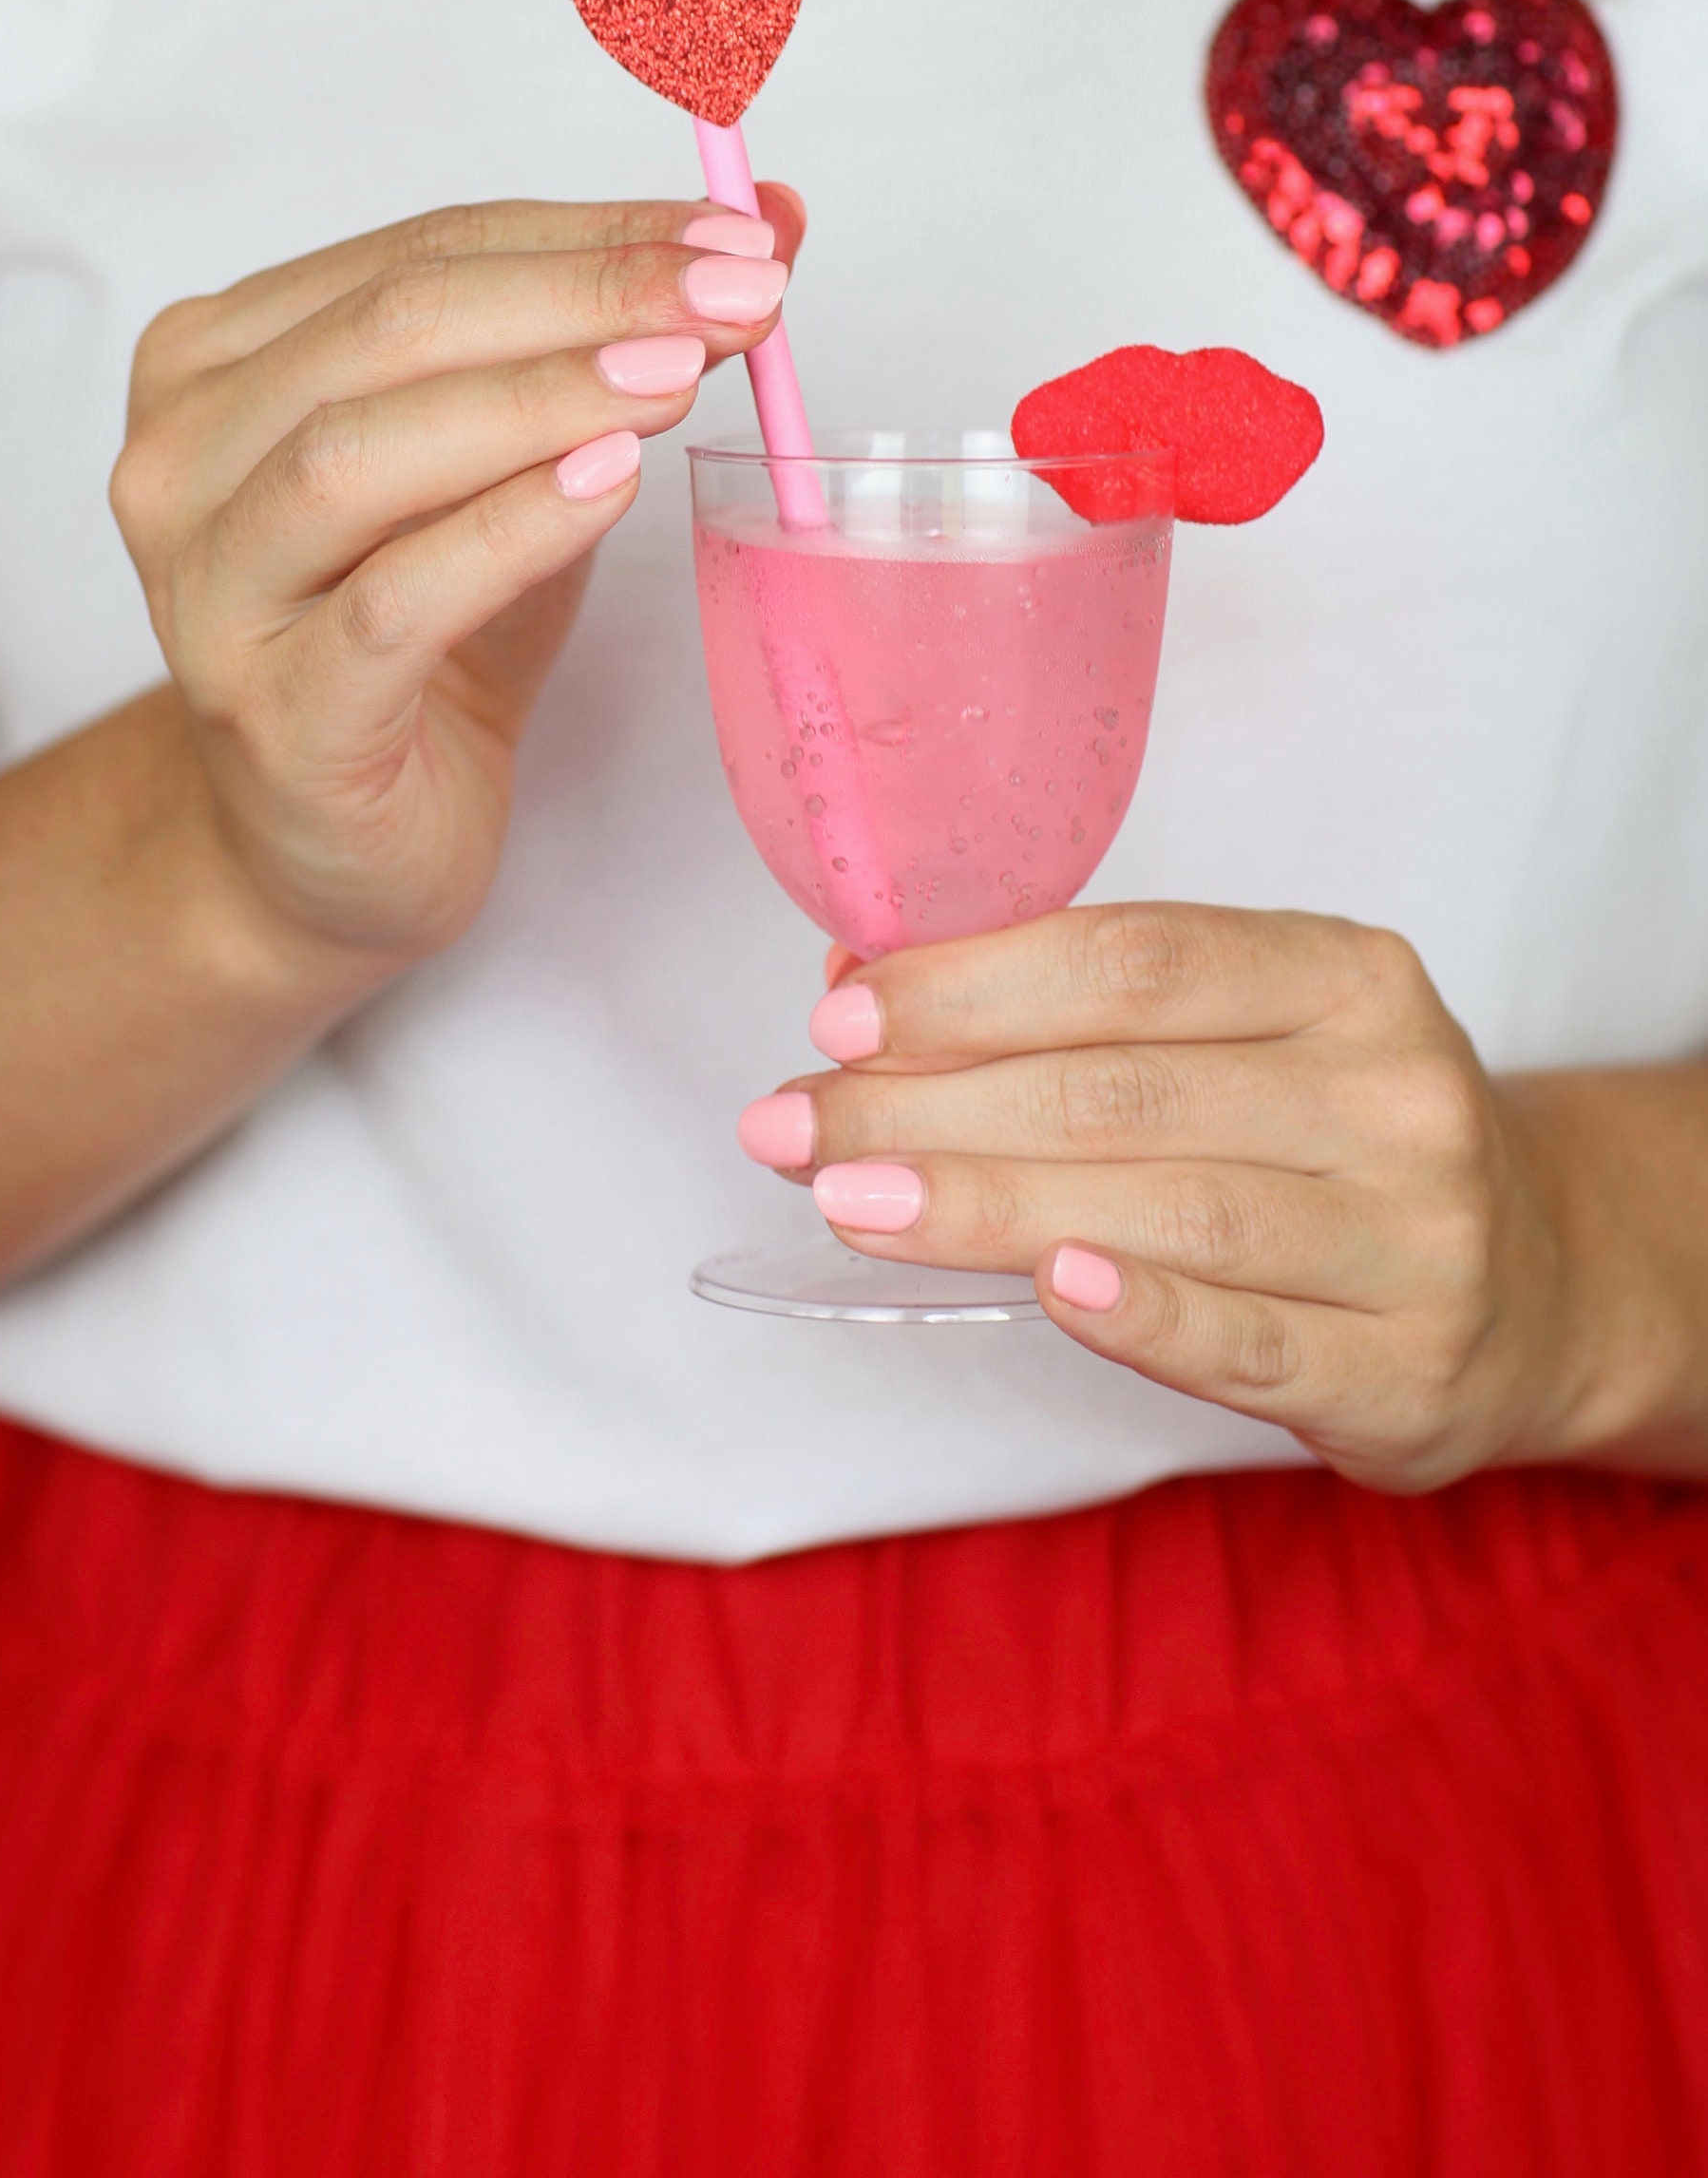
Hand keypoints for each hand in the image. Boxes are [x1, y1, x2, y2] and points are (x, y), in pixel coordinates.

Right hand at [113, 187, 801, 965]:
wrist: (328, 851)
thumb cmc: (413, 642)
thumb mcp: (513, 470)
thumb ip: (608, 344)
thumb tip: (771, 223)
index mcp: (216, 364)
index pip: (418, 254)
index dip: (587, 235)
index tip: (739, 236)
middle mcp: (180, 461)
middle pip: (389, 331)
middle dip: (584, 298)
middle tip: (741, 290)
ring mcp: (207, 591)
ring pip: (361, 451)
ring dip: (540, 398)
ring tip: (680, 374)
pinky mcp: (273, 712)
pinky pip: (391, 600)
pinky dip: (506, 529)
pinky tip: (609, 483)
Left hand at [739, 902, 1655, 1492]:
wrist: (1536, 1288)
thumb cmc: (1326, 1144)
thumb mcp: (1243, 1039)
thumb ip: (1076, 1010)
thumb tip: (853, 984)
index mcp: (1346, 975)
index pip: (1136, 962)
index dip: (976, 985)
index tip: (842, 1017)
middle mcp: (1394, 1093)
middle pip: (1125, 1089)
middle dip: (935, 1104)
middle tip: (796, 1124)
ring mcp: (1417, 1237)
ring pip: (1170, 1210)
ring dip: (986, 1204)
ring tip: (850, 1198)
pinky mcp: (1409, 1369)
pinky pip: (1254, 1340)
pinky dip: (1145, 1317)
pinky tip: (1047, 1290)